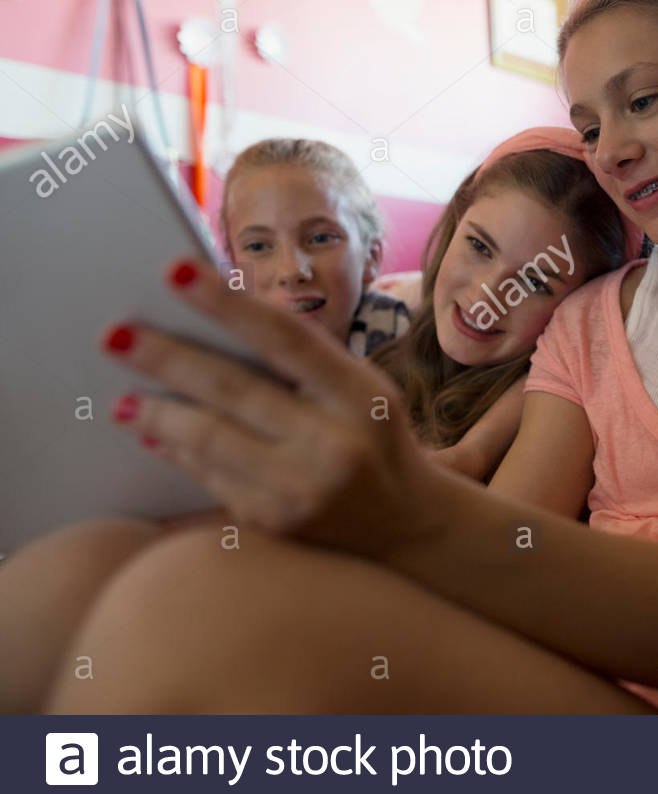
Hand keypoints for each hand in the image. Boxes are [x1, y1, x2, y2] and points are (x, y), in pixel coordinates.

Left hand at [101, 258, 435, 558]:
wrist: (407, 521)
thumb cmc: (375, 435)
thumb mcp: (363, 388)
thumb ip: (307, 358)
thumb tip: (223, 318)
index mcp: (361, 396)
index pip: (285, 338)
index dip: (226, 302)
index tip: (174, 271)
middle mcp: (334, 443)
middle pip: (234, 389)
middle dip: (166, 357)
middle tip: (114, 334)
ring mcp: (303, 489)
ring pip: (211, 439)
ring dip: (159, 413)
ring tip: (121, 398)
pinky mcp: (276, 523)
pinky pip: (212, 478)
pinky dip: (179, 451)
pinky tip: (156, 434)